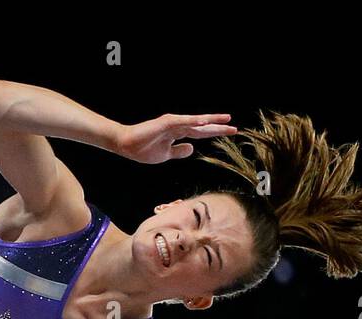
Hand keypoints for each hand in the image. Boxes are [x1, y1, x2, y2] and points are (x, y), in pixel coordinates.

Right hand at [114, 113, 236, 163]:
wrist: (126, 145)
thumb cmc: (142, 149)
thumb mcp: (165, 155)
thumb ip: (178, 151)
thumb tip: (192, 149)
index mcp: (178, 134)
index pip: (200, 133)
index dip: (214, 133)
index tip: (229, 132)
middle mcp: (178, 126)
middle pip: (202, 126)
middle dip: (218, 127)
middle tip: (234, 128)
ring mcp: (173, 123)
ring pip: (196, 122)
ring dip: (211, 120)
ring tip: (226, 120)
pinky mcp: (166, 122)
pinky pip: (183, 122)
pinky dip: (194, 121)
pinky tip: (205, 121)